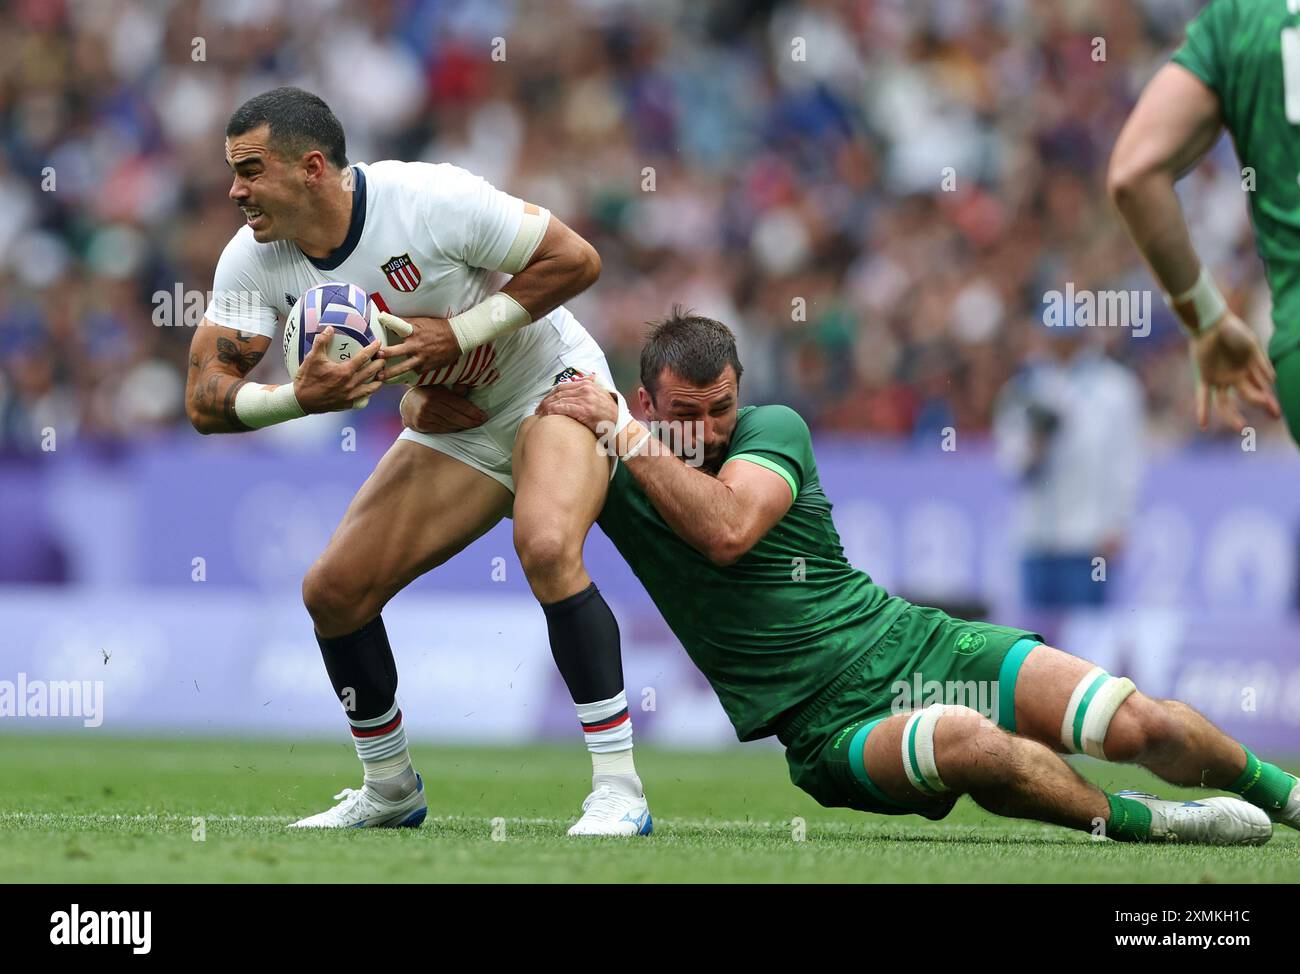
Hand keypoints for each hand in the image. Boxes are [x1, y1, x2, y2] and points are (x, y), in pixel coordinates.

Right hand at [293, 326, 383, 412]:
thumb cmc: (307, 379)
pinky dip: (369, 393)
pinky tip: (370, 389)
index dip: (373, 349)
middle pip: (371, 371)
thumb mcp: (313, 357)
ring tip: (382, 374)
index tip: (379, 343)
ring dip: (378, 379)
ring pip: (371, 387)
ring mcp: (350, 395)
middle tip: (384, 357)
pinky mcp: (348, 404)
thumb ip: (322, 341)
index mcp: (344, 371)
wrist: (302, 401)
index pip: (363, 357)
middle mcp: (351, 384)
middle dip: (380, 363)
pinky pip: (363, 398)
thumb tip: (329, 328)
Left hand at [377, 312, 461, 381]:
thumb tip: (387, 319)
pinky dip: (406, 374)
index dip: (388, 320)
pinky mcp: (427, 366)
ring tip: (380, 378)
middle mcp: (417, 345)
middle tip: (375, 357)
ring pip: (404, 367)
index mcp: (415, 330)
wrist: (458, 338)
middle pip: (397, 351)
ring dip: (391, 373)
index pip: (399, 324)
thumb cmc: (438, 328)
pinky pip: (414, 372)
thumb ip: (406, 323)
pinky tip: (397, 379)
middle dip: (385, 355)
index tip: (379, 319)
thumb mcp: (422, 321)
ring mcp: (422, 357)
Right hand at [400, 384, 487, 433]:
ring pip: (449, 424)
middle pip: (455, 416)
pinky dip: (452, 429)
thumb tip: (465, 388)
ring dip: (463, 426)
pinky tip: (460, 428)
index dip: (472, 411)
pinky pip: (441, 430)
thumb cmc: (427, 390)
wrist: (406, 401)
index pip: (458, 404)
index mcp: (434, 394)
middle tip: (482, 422)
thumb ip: (453, 389)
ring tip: (473, 425)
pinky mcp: (421, 426)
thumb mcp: (440, 385)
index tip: (483, 415)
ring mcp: (423, 417)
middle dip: (471, 420)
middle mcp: (428, 406)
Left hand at [1191, 312, 1278, 430]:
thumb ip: (1261, 363)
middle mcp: (1234, 377)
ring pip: (1225, 402)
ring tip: (1241, 427)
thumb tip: (1273, 381)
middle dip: (1261, 406)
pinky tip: (1203, 424)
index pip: (1261, 389)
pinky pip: (1203, 396)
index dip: (1268, 402)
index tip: (1275, 414)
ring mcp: (1219, 379)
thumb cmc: (1234, 331)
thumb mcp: (1251, 346)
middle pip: (1248, 397)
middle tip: (1271, 417)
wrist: (1212, 323)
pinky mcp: (1205, 377)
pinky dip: (1202, 409)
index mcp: (1248, 370)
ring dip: (1232, 415)